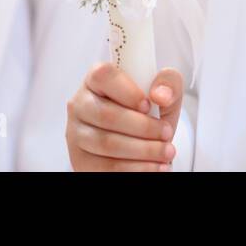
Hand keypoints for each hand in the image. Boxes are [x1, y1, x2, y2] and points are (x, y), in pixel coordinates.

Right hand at [66, 63, 183, 170]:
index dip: (128, 92)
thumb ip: (168, 82)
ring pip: (107, 143)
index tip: (149, 105)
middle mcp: (81, 104)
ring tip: (165, 152)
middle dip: (143, 127)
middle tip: (166, 133)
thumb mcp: (163, 92)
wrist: (141, 141)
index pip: (104, 76)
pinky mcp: (80, 160)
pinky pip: (106, 167)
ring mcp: (76, 133)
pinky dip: (135, 168)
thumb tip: (160, 95)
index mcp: (97, 79)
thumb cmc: (148, 111)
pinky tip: (153, 166)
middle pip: (106, 115)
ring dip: (142, 150)